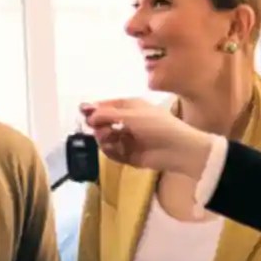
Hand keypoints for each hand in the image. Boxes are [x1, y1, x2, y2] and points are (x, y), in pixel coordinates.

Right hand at [80, 99, 214, 178]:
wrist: (177, 149)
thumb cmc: (157, 125)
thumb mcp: (131, 114)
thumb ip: (107, 114)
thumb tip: (87, 114)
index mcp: (131, 107)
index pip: (107, 106)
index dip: (95, 109)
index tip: (83, 112)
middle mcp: (128, 122)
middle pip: (104, 123)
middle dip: (98, 125)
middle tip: (98, 128)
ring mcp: (128, 139)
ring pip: (106, 138)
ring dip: (104, 139)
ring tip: (109, 139)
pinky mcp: (129, 155)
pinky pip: (113, 152)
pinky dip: (111, 151)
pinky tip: (114, 149)